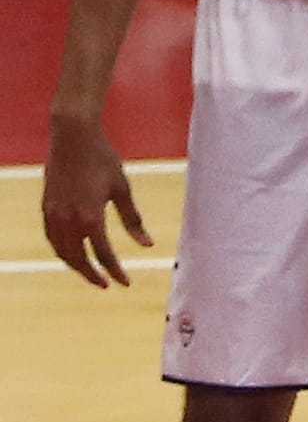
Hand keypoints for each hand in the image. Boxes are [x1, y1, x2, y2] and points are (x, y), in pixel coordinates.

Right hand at [43, 111, 152, 286]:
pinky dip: (63, 251)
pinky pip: (52, 239)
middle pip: (79, 260)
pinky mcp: (46, 208)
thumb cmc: (102, 159)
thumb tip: (147, 245)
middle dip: (93, 275)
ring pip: (63, 252)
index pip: (104, 255)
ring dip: (77, 266)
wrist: (73, 137)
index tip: (126, 283)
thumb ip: (133, 220)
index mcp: (91, 218)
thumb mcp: (122, 189)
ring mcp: (54, 215)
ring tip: (92, 271)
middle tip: (107, 284)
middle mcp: (69, 221)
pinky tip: (73, 252)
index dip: (116, 272)